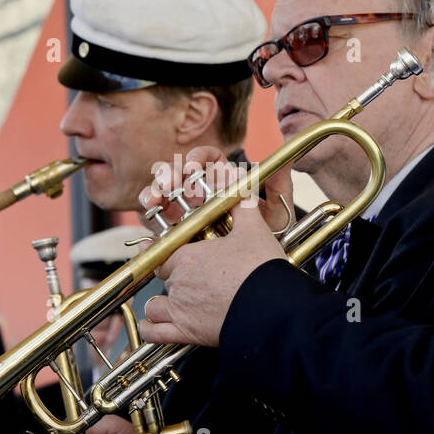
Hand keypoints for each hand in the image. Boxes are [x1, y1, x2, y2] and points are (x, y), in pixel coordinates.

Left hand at [138, 201, 283, 346]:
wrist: (273, 307)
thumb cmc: (262, 268)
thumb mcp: (254, 229)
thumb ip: (242, 205)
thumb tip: (241, 182)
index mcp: (187, 255)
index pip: (164, 252)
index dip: (172, 254)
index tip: (180, 256)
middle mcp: (178, 281)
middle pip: (164, 277)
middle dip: (175, 278)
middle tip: (194, 280)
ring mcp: (180, 308)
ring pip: (154, 305)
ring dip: (162, 304)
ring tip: (178, 303)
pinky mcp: (186, 333)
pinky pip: (154, 333)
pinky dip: (152, 330)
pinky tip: (157, 327)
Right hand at [142, 146, 295, 234]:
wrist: (258, 275)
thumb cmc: (267, 242)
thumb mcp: (277, 217)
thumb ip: (280, 189)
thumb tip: (284, 163)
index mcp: (223, 182)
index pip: (207, 159)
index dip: (197, 158)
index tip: (192, 169)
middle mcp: (201, 194)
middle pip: (178, 174)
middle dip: (168, 175)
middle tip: (168, 186)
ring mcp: (184, 213)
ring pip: (161, 195)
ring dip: (152, 193)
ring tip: (153, 202)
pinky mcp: (172, 234)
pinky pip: (155, 224)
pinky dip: (149, 222)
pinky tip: (150, 225)